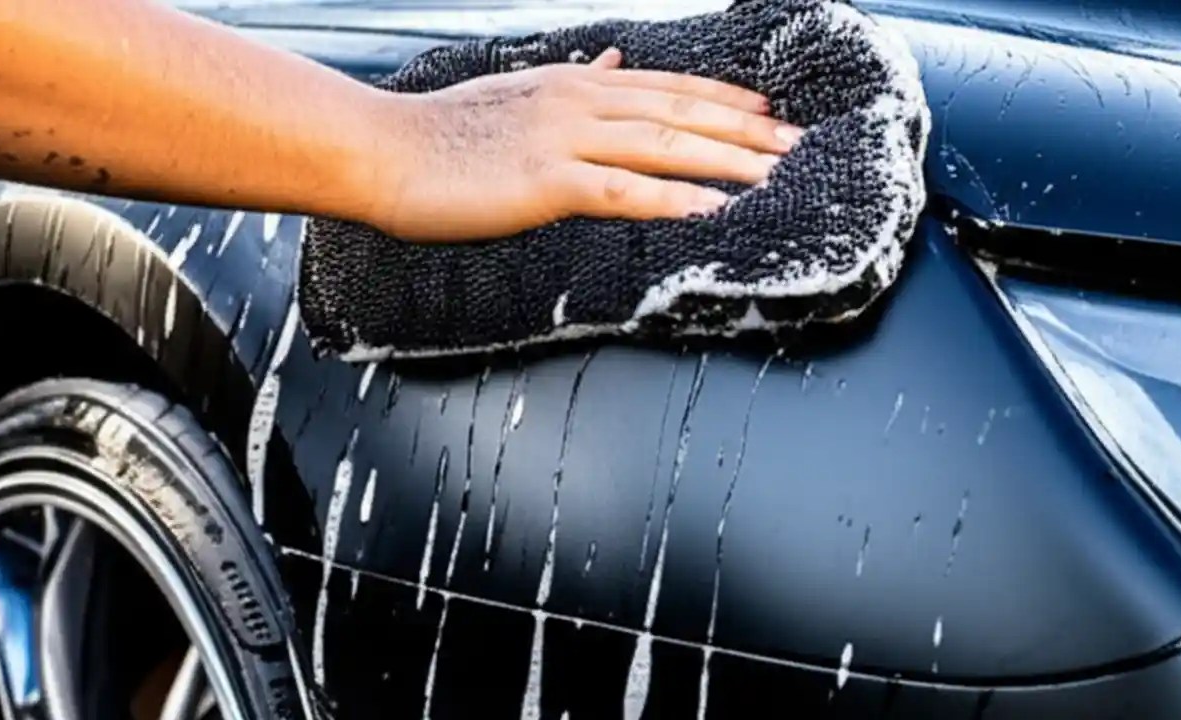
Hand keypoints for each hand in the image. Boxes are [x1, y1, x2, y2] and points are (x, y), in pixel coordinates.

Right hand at [362, 48, 802, 241]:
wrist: (380, 148)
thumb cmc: (441, 130)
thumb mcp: (516, 90)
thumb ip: (572, 81)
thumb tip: (612, 63)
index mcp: (574, 82)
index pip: (666, 86)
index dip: (724, 97)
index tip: (769, 111)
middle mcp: (579, 100)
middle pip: (680, 111)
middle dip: (746, 129)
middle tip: (799, 143)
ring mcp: (564, 138)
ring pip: (664, 145)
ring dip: (728, 160)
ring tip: (778, 174)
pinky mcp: (545, 181)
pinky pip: (623, 192)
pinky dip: (673, 199)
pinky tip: (714, 210)